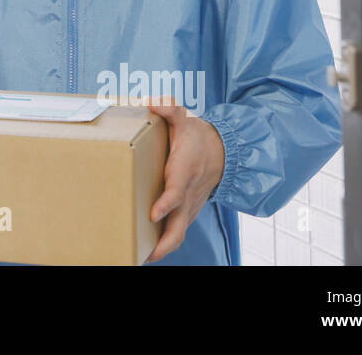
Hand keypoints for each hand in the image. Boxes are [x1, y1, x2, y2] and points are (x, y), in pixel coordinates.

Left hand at [143, 97, 225, 262]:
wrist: (221, 151)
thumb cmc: (196, 136)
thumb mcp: (184, 118)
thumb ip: (169, 108)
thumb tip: (152, 102)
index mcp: (184, 172)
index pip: (177, 192)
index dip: (166, 204)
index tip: (153, 213)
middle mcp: (187, 194)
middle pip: (179, 226)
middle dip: (163, 243)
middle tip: (145, 254)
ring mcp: (188, 206)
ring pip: (178, 233)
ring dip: (162, 248)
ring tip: (140, 257)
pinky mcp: (186, 211)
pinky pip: (176, 230)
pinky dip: (164, 243)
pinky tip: (146, 249)